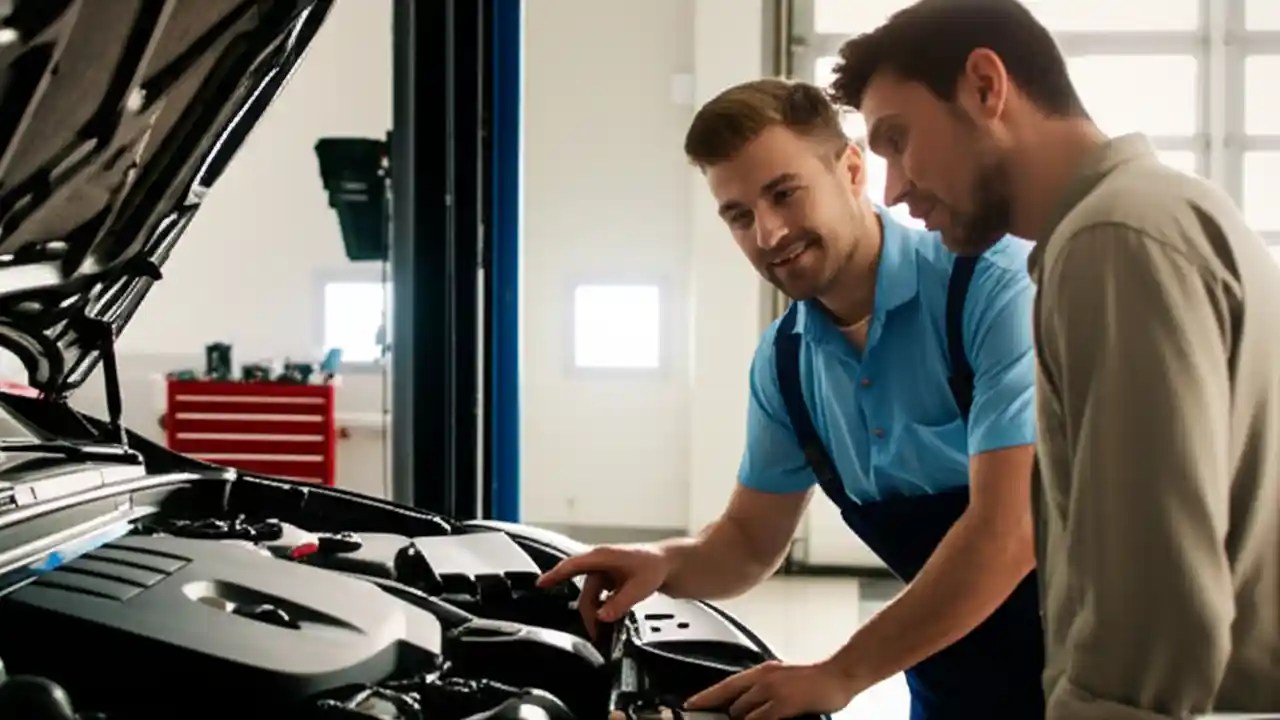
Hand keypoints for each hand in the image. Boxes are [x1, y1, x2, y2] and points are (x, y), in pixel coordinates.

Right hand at [535, 543, 670, 639]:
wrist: (669, 564)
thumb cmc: (655, 565)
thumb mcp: (640, 586)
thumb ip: (621, 602)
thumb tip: (602, 616)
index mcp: (602, 557)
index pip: (572, 566)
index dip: (555, 575)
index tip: (540, 584)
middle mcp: (599, 563)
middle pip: (584, 594)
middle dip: (588, 615)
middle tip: (596, 634)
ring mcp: (603, 573)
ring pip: (591, 599)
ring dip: (597, 615)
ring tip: (605, 630)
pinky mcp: (608, 581)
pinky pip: (598, 599)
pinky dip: (602, 610)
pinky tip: (610, 619)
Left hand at [684, 659, 858, 719]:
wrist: (837, 676)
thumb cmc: (814, 679)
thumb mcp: (782, 678)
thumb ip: (763, 689)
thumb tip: (747, 704)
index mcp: (761, 671)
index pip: (725, 685)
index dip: (705, 696)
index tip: (690, 705)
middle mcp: (763, 679)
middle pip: (732, 702)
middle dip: (729, 716)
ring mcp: (772, 691)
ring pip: (742, 713)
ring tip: (757, 718)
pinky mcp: (783, 704)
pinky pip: (758, 719)